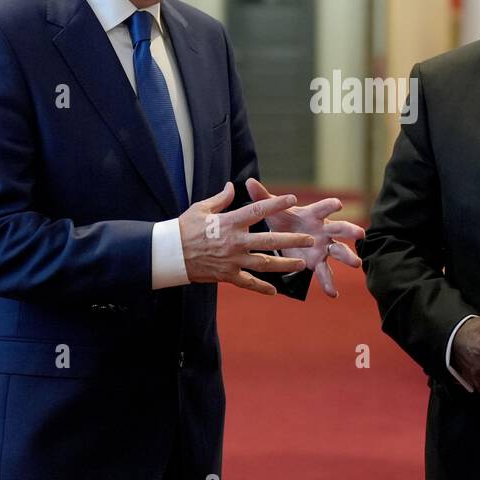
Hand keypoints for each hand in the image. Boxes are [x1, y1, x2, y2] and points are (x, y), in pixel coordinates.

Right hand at [179, 181, 313, 294]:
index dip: (276, 204)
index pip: (258, 210)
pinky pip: (248, 282)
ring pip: (264, 263)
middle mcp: (235, 242)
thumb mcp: (201, 208)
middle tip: (310, 239)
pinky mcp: (227, 275)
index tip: (292, 198)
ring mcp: (232, 260)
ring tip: (303, 265)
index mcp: (229, 222)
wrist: (169, 254)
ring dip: (285, 265)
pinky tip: (275, 292)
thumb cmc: (184, 228)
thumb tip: (233, 186)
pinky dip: (261, 288)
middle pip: (269, 240)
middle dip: (292, 239)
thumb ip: (221, 199)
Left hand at [245, 178, 366, 297]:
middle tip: (360, 234)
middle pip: (340, 229)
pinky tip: (333, 294)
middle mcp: (324, 230)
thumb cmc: (283, 219)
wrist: (285, 235)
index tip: (338, 204)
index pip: (324, 208)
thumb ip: (263, 197)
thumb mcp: (273, 210)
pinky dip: (328, 283)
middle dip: (350, 231)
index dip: (330, 205)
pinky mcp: (318, 262)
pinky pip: (325, 273)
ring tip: (357, 263)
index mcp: (314, 215)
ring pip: (339, 251)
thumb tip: (249, 182)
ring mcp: (324, 247)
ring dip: (348, 257)